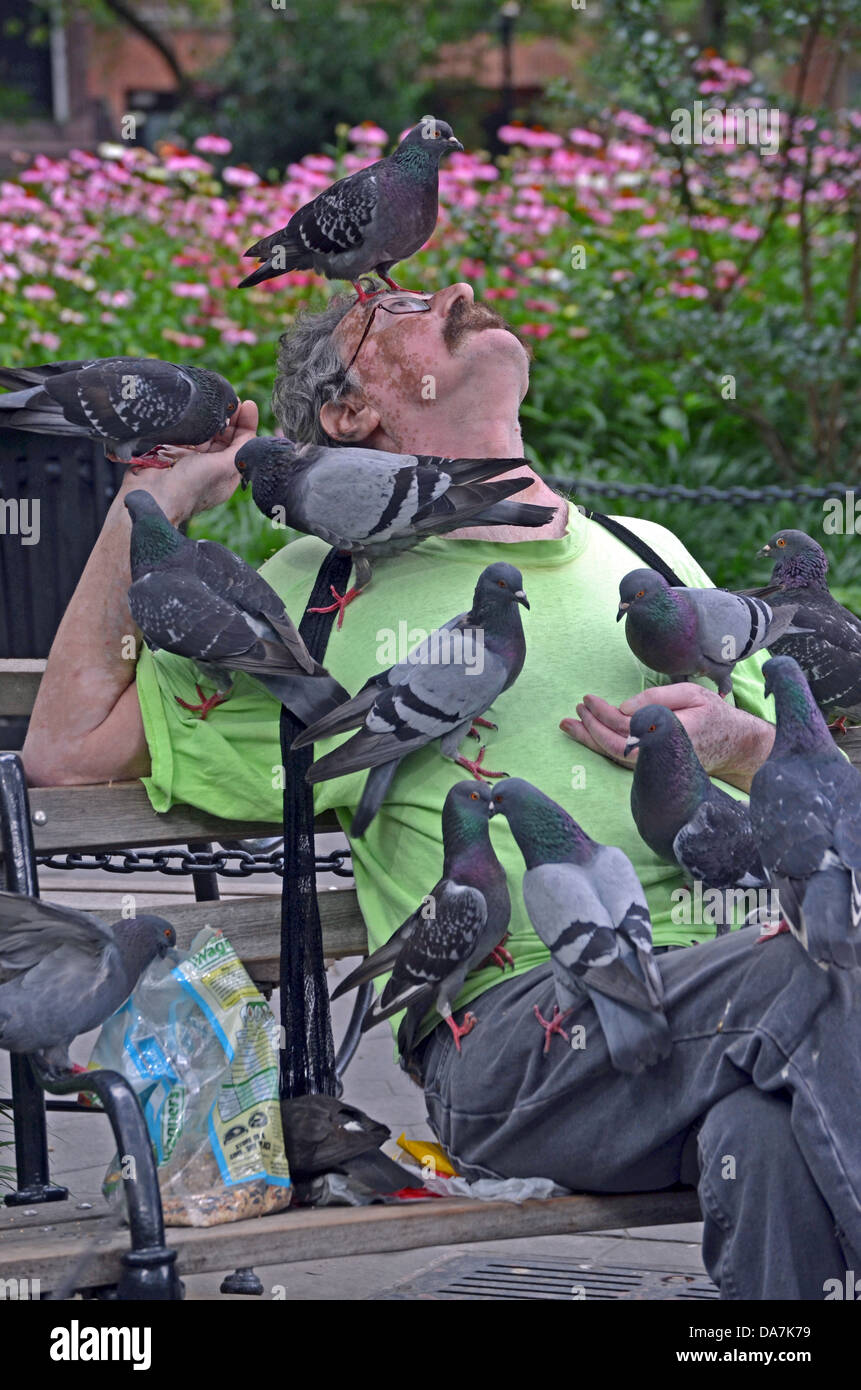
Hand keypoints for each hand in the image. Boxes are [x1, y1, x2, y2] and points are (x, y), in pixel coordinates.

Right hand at [117, 399, 258, 524]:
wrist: (152, 496)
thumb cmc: (191, 486)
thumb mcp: (224, 468)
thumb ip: (240, 450)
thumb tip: (250, 433)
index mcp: (226, 474)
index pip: (242, 445)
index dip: (246, 424)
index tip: (247, 404)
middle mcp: (210, 466)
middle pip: (225, 436)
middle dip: (229, 417)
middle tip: (230, 398)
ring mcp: (191, 459)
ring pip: (205, 433)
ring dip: (211, 417)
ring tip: (214, 399)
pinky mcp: (172, 452)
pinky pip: (185, 433)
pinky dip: (191, 422)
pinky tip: (194, 410)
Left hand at [560, 683, 774, 791]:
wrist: (733, 745)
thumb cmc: (712, 715)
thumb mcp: (691, 694)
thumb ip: (657, 698)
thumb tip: (624, 709)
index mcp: (669, 734)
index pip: (626, 727)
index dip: (603, 714)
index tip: (588, 699)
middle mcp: (658, 755)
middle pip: (613, 747)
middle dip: (589, 729)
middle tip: (575, 710)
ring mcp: (654, 766)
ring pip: (614, 756)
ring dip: (589, 740)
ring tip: (569, 724)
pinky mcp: (652, 768)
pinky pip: (621, 758)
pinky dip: (601, 746)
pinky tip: (588, 735)